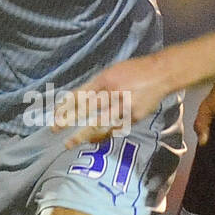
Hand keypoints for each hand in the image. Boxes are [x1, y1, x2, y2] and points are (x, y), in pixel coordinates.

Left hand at [51, 55, 171, 146]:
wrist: (161, 74)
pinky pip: (114, 129)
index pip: (80, 94)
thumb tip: (79, 99)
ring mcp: (123, 106)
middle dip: (68, 120)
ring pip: (99, 123)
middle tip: (54, 129)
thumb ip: (97, 85)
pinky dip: (102, 136)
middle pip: (85, 109)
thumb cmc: (134, 71)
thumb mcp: (112, 72)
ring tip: (69, 143)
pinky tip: (92, 141)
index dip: (66, 106)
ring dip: (82, 135)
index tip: (54, 115)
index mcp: (104, 79)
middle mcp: (112, 92)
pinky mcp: (134, 116)